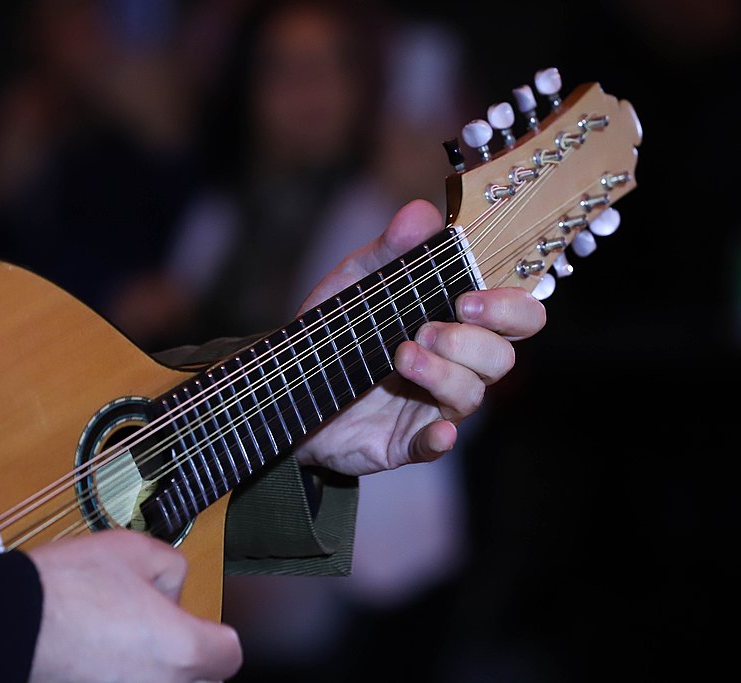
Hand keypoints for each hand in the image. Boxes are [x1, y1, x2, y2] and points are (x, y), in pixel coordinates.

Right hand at [27, 528, 241, 682]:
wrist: (11, 622)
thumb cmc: (69, 587)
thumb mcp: (134, 550)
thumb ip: (171, 568)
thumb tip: (171, 588)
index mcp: (184, 649)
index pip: (228, 654)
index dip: (214, 633)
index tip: (196, 622)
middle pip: (196, 678)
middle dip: (183, 655)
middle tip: (150, 627)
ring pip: (157, 682)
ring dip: (149, 667)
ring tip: (114, 638)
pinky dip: (113, 673)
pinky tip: (92, 654)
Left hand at [293, 199, 546, 474]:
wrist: (287, 383)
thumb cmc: (337, 330)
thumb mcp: (356, 282)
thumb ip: (390, 250)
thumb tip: (423, 213)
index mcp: (455, 323)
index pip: (515, 316)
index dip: (510, 307)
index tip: (469, 298)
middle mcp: (455, 365)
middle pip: (502, 357)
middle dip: (474, 341)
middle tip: (429, 327)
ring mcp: (433, 405)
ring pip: (471, 394)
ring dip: (443, 373)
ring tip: (402, 355)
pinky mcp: (405, 440)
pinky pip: (434, 444)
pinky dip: (438, 439)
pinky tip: (434, 430)